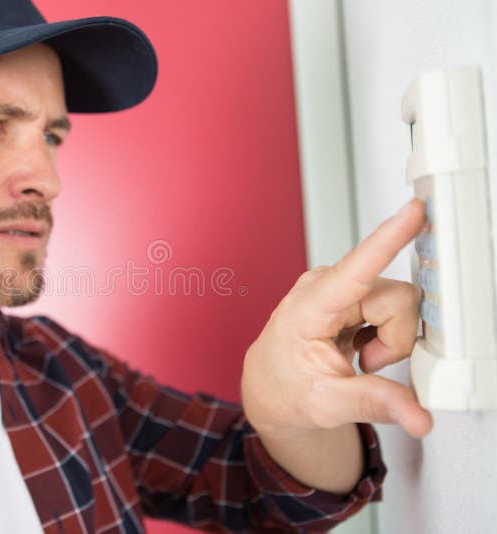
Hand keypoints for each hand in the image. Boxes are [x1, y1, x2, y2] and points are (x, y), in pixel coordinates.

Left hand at [241, 199, 432, 440]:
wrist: (271, 385)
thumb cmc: (287, 389)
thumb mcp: (326, 405)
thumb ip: (373, 404)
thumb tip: (417, 416)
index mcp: (308, 309)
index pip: (355, 271)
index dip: (388, 239)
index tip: (412, 212)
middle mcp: (323, 287)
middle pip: (396, 299)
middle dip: (396, 338)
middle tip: (368, 362)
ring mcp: (337, 286)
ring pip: (399, 302)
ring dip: (391, 338)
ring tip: (360, 355)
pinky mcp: (350, 291)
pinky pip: (393, 307)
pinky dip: (386, 334)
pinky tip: (361, 345)